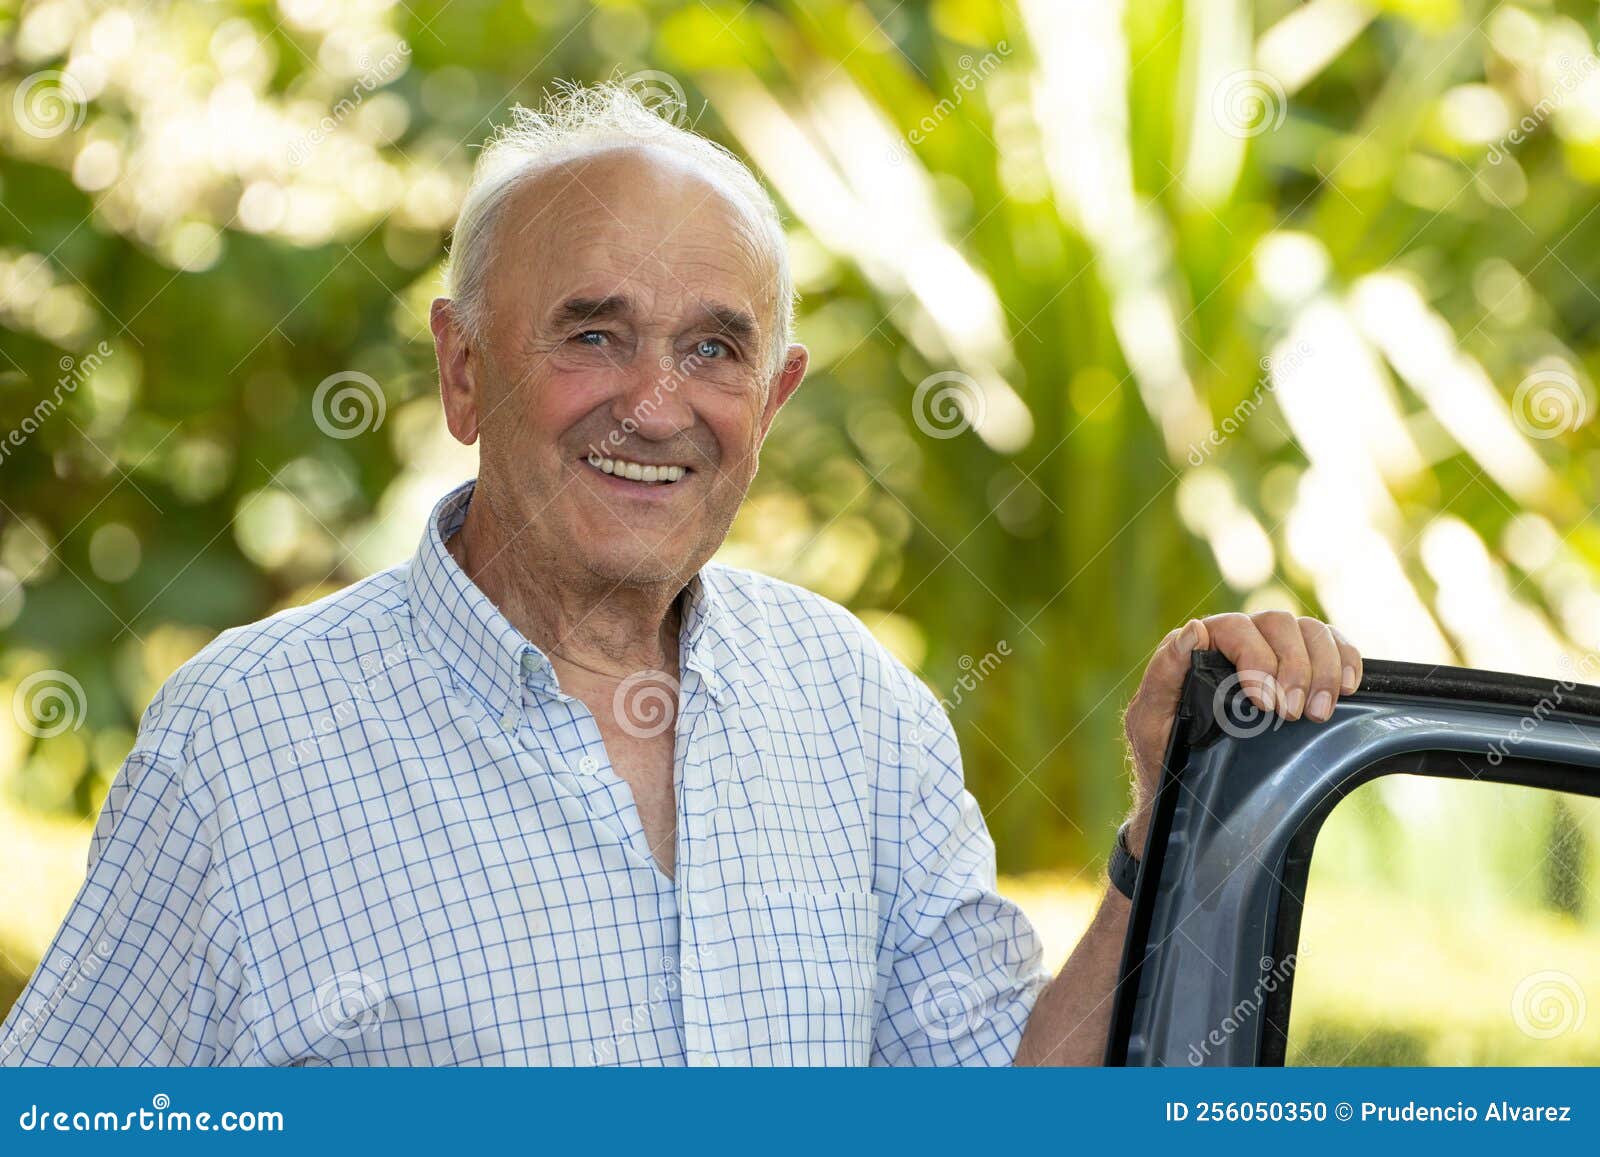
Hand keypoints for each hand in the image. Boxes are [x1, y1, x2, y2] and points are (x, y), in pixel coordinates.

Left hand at [1120, 612, 1362, 847]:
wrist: (1184, 782)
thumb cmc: (1161, 748)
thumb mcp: (1149, 718)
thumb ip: (1164, 673)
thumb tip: (1193, 630)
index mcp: (1199, 644)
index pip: (1235, 628)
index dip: (1257, 658)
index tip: (1266, 703)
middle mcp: (1236, 639)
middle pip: (1278, 624)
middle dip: (1294, 667)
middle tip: (1293, 713)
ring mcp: (1271, 650)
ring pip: (1309, 630)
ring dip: (1323, 667)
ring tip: (1319, 711)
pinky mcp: (1300, 666)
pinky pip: (1330, 644)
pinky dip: (1345, 659)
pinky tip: (1347, 687)